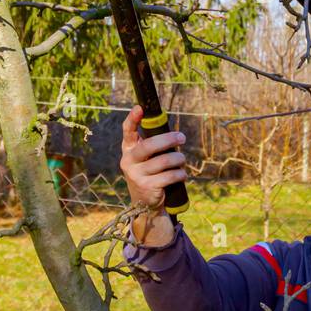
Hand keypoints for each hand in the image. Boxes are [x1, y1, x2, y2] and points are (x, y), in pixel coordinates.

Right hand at [120, 106, 186, 243]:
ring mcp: (137, 175)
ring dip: (179, 159)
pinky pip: (170, 175)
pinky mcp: (148, 186)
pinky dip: (180, 174)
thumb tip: (174, 133)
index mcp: (128, 150)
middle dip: (169, 139)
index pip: (128, 132)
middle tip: (182, 137)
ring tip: (182, 160)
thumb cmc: (149, 173)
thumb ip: (152, 145)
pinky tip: (182, 174)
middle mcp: (129, 161)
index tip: (139, 108)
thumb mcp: (145, 159)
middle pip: (149, 145)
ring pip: (164, 161)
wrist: (145, 203)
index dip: (133, 119)